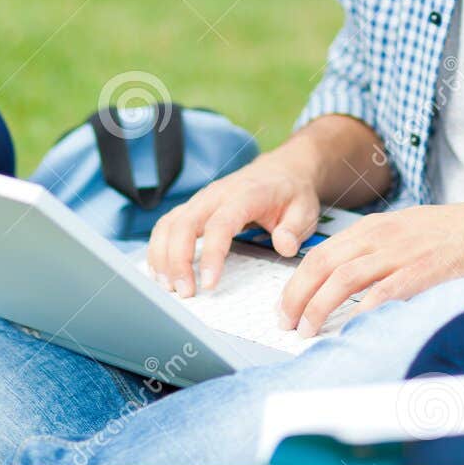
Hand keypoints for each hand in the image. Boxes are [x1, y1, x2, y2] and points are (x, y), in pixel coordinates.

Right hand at [146, 147, 323, 296]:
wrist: (281, 172)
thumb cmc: (290, 194)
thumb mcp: (304, 210)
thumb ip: (295, 228)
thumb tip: (283, 245)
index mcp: (245, 195)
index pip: (220, 224)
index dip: (211, 255)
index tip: (208, 284)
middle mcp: (216, 195)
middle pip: (184, 224)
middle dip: (177, 260)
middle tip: (184, 292)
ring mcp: (201, 200)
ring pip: (169, 224)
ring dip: (163, 256)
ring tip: (168, 287)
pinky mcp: (193, 207)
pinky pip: (167, 225)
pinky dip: (158, 248)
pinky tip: (161, 271)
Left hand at [278, 201, 463, 336]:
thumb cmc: (451, 232)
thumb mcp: (403, 229)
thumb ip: (375, 248)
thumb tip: (346, 278)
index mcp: (373, 227)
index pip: (322, 253)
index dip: (297, 281)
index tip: (286, 304)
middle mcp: (380, 237)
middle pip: (323, 265)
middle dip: (297, 296)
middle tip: (285, 322)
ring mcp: (400, 254)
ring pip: (344, 279)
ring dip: (319, 307)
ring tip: (307, 330)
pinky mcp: (421, 272)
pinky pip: (383, 293)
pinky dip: (361, 311)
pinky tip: (348, 327)